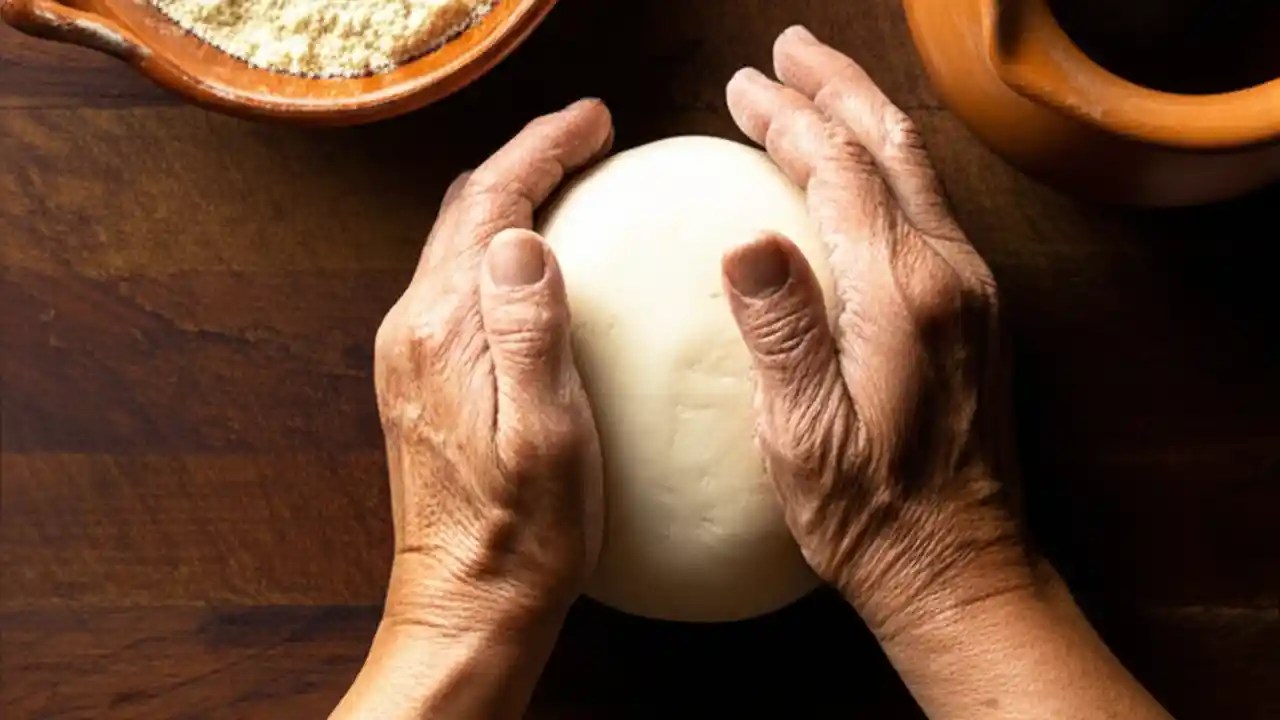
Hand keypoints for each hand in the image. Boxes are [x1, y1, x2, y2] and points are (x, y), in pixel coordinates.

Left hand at [373, 99, 612, 632]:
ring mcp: (411, 354)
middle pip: (465, 211)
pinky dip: (501, 246)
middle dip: (526, 160)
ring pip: (460, 243)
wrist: (466, 604)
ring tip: (570, 176)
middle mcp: (413, 331)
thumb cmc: (521, 533)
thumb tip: (520, 238)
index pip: (489, 206)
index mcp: (443, 332)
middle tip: (587, 136)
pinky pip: (460, 283)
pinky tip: (539, 256)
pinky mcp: (422, 378)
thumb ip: (528, 330)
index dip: (541, 149)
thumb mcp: (546, 434)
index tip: (593, 122)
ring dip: (512, 199)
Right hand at [722, 27, 1030, 639]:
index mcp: (902, 296)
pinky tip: (859, 170)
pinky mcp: (975, 314)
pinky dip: (886, 166)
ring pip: (917, 171)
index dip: (789, 120)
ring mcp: (971, 291)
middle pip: (892, 147)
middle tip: (788, 48)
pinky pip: (929, 209)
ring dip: (866, 116)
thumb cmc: (873, 515)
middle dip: (837, 87)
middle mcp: (950, 277)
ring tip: (821, 83)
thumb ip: (781, 331)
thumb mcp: (804, 436)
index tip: (743, 88)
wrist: (961, 567)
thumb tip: (747, 241)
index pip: (839, 173)